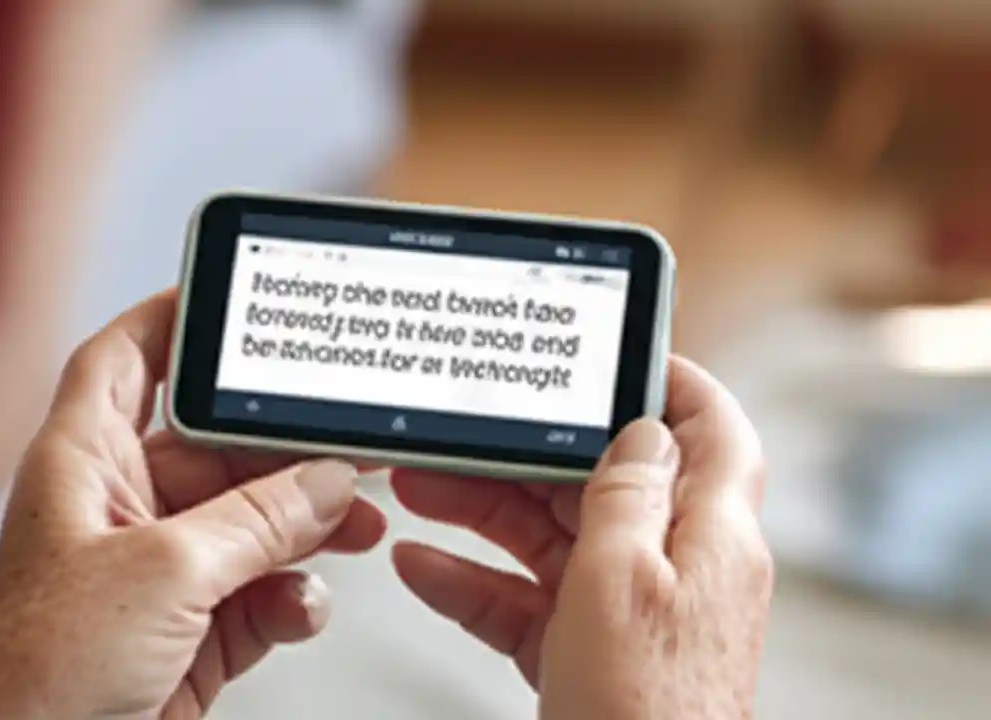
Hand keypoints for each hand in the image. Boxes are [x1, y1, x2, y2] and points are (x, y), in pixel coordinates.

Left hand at [0, 290, 385, 719]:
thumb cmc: (35, 675)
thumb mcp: (162, 573)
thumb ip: (256, 523)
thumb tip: (326, 485)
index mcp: (84, 465)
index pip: (123, 360)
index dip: (171, 318)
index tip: (230, 295)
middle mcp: (122, 510)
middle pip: (217, 448)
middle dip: (284, 447)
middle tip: (344, 437)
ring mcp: (159, 574)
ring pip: (252, 524)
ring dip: (308, 525)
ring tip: (356, 522)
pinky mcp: (190, 632)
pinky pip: (261, 593)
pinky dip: (293, 597)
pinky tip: (304, 601)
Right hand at [391, 356, 771, 718]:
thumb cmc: (645, 715)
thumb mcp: (622, 582)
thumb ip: (627, 496)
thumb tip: (639, 433)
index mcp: (709, 538)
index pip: (712, 432)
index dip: (672, 381)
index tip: (618, 350)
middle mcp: (677, 569)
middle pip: (602, 483)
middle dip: (527, 456)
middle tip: (463, 435)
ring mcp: (631, 613)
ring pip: (555, 538)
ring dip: (485, 514)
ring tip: (420, 491)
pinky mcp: (589, 652)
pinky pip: (528, 599)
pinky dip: (476, 581)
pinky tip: (423, 567)